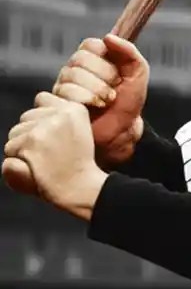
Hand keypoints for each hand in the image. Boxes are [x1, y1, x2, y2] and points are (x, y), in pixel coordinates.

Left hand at [4, 92, 107, 219]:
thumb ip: (60, 116)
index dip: (45, 119)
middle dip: (32, 134)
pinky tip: (38, 168)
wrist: (82, 189)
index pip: (43, 99)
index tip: (60, 137)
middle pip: (26, 117)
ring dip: (23, 148)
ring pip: (15, 132)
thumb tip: (40, 101)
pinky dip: (18, 162)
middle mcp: (59, 114)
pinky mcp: (30, 143)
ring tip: (45, 161)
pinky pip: (10, 150)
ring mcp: (43, 128)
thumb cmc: (79, 165)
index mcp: (74, 109)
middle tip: (53, 153)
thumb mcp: (81, 131)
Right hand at [50, 34, 149, 169]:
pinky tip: (90, 110)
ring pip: (72, 75)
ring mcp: (62, 85)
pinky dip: (84, 101)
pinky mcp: (55, 101)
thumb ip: (130, 54)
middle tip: (112, 92)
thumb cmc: (126, 105)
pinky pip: (65, 92)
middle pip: (80, 59)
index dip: (106, 59)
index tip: (117, 75)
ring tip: (105, 103)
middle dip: (104, 77)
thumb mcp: (138, 76)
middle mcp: (74, 70)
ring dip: (96, 91)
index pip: (91, 45)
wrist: (120, 134)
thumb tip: (109, 37)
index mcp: (92, 61)